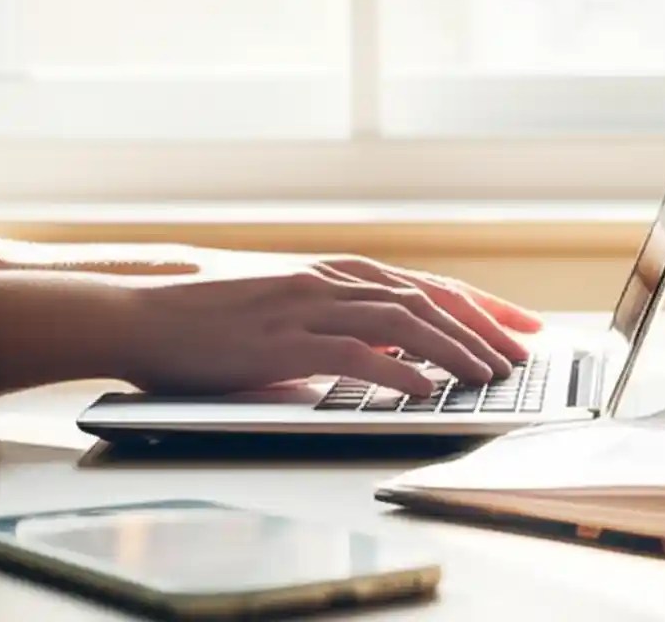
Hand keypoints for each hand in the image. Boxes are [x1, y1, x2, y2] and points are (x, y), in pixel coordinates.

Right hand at [123, 265, 538, 396]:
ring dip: (453, 349)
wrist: (143, 314)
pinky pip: (354, 352)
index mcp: (338, 275)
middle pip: (428, 301)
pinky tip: (427, 388)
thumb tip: (394, 355)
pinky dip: (397, 370)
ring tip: (487, 375)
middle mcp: (333, 283)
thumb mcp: (291, 313)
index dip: (481, 305)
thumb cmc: (215, 321)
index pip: (428, 287)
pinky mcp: (283, 339)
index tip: (522, 324)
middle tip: (520, 355)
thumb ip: (342, 325)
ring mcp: (309, 306)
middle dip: (482, 328)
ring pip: (403, 322)